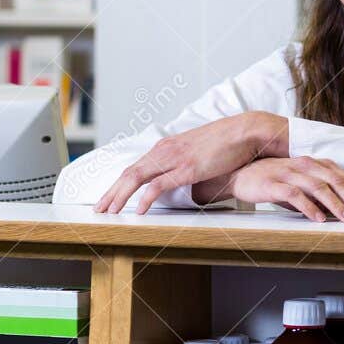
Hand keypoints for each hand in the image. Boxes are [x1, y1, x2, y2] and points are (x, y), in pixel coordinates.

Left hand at [95, 112, 288, 214]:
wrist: (245, 131)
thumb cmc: (227, 142)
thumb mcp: (198, 151)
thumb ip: (183, 163)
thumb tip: (178, 178)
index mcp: (166, 147)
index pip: (134, 168)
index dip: (117, 184)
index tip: (107, 199)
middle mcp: (165, 151)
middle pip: (129, 173)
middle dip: (111, 193)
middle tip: (98, 210)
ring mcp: (174, 159)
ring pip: (136, 178)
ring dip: (120, 196)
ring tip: (109, 212)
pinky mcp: (187, 168)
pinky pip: (159, 186)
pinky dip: (145, 199)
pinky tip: (139, 211)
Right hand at [222, 157, 343, 223]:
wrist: (242, 174)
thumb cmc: (277, 181)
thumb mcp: (304, 186)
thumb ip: (324, 195)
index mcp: (319, 165)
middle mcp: (308, 165)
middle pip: (339, 182)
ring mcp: (291, 173)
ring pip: (320, 187)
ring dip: (337, 205)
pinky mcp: (274, 183)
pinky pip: (295, 194)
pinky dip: (309, 207)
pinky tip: (319, 219)